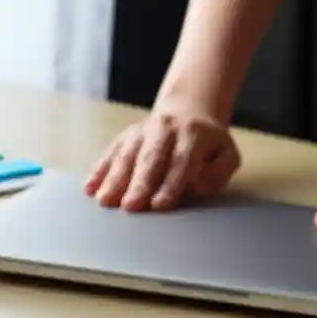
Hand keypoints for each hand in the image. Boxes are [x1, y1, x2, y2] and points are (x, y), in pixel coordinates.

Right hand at [84, 101, 240, 211]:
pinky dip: (99, 171)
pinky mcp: (124, 137)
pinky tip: (90, 188)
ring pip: (126, 155)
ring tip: (105, 200)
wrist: (187, 111)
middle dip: (139, 184)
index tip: (160, 205)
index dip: (170, 184)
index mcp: (193, 135)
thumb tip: (199, 186)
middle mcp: (164, 130)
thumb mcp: (226, 154)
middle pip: (150, 158)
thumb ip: (219, 171)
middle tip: (130, 206)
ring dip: (114, 179)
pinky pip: (110, 153)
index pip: (181, 161)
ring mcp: (141, 132)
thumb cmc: (207, 144)